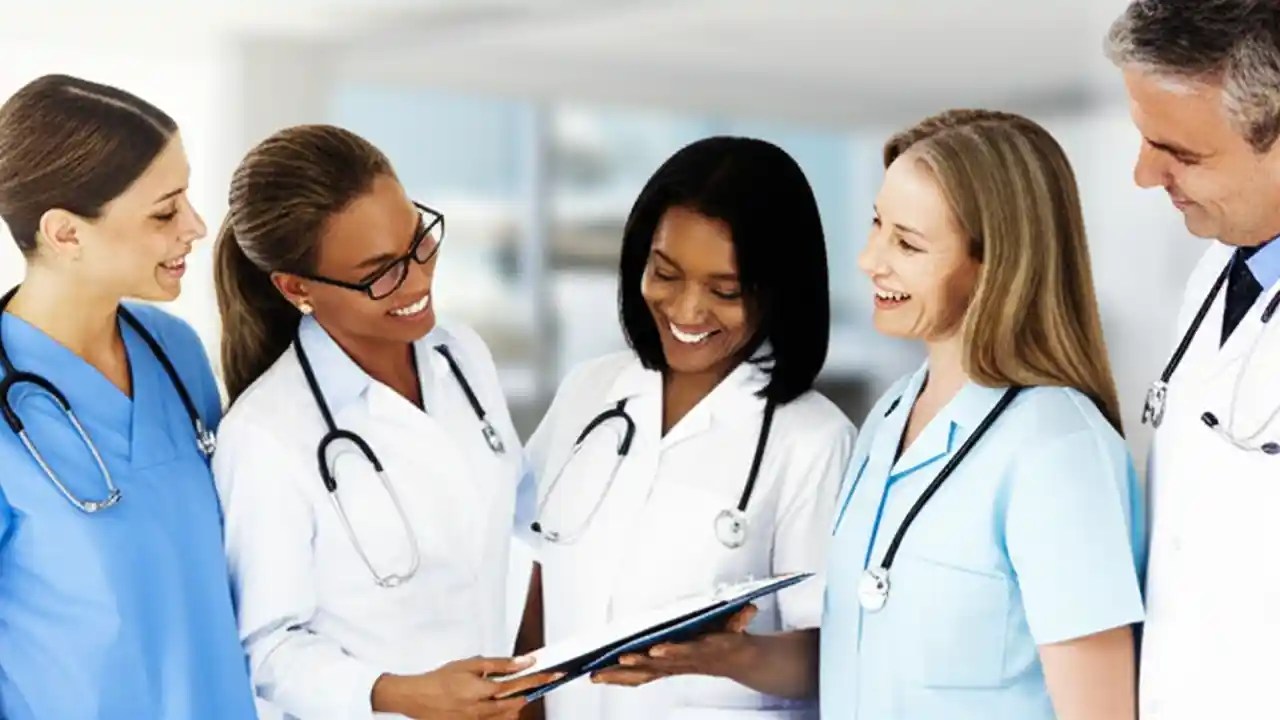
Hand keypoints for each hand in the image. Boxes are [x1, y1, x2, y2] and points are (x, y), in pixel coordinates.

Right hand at [372, 656, 563, 718]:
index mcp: (482, 690)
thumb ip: (498, 664)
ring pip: (509, 716)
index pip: (519, 684)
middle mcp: (483, 709)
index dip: (538, 679)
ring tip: (520, 690)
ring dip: (518, 703)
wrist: (418, 698)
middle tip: (541, 680)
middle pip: (517, 703)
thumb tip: (522, 661)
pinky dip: (505, 713)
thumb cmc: (440, 679)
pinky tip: (505, 703)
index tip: (553, 674)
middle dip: (531, 692)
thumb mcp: (469, 664)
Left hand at [591, 604, 757, 687]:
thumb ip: (742, 618)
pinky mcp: (664, 670)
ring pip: (642, 675)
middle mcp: (684, 662)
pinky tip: (601, 676)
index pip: (685, 652)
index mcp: (702, 650)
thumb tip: (750, 609)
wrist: (737, 659)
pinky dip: (620, 678)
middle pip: (656, 667)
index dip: (672, 652)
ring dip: (619, 676)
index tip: (656, 649)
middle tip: (617, 660)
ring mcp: (672, 668)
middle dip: (635, 665)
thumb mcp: (738, 624)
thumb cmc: (731, 637)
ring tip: (596, 674)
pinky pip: (639, 677)